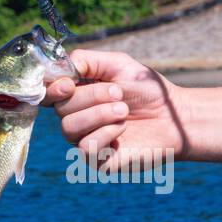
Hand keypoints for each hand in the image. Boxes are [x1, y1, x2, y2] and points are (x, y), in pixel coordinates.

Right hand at [44, 49, 189, 170]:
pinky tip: (123, 129)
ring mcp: (86, 140)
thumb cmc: (147, 90)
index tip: (69, 84)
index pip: (47, 94)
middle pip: (60, 109)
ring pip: (69, 129)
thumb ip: (86, 60)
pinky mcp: (98, 161)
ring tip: (124, 110)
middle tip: (120, 94)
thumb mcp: (118, 64)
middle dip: (92, 97)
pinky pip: (85, 148)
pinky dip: (105, 134)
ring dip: (99, 114)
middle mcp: (77, 118)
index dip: (51, 89)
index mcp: (77, 94)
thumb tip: (61, 67)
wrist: (174, 116)